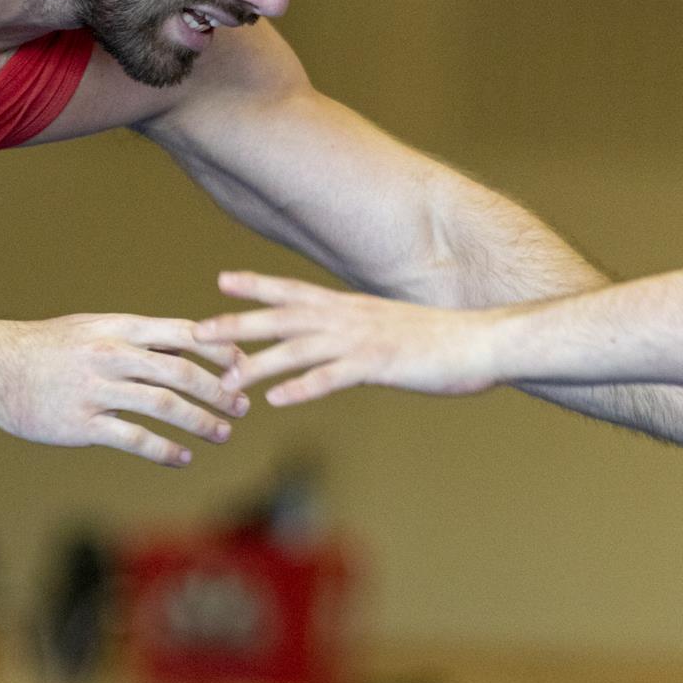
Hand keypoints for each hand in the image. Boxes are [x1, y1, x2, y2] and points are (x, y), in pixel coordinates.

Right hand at [0, 313, 248, 466]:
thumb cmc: (46, 348)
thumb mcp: (92, 328)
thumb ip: (136, 338)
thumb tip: (185, 346)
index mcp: (118, 328)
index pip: (182, 335)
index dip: (218, 351)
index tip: (244, 366)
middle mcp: (112, 355)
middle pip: (181, 373)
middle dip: (219, 391)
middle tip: (242, 407)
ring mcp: (97, 390)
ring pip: (164, 406)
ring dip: (200, 422)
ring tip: (222, 434)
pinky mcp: (82, 423)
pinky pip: (134, 438)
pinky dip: (164, 450)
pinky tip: (182, 458)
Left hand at [195, 272, 499, 404]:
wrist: (483, 342)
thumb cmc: (439, 338)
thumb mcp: (389, 326)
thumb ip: (360, 328)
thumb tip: (338, 336)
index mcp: (350, 306)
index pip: (294, 291)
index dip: (258, 286)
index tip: (223, 282)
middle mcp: (349, 317)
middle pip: (282, 318)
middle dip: (238, 325)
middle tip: (199, 332)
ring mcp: (363, 341)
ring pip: (298, 349)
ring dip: (259, 365)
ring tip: (227, 382)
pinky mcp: (380, 366)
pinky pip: (334, 377)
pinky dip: (303, 387)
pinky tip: (278, 399)